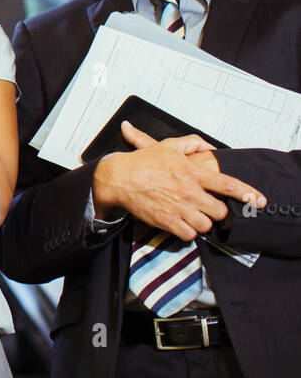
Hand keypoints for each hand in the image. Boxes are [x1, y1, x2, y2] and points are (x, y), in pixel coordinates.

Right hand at [93, 121, 266, 239]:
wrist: (118, 177)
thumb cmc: (142, 162)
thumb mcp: (168, 145)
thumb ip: (193, 142)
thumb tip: (210, 147)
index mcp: (193, 173)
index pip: (228, 185)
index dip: (248, 194)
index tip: (259, 201)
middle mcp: (189, 192)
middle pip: (220, 212)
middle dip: (217, 211)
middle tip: (208, 207)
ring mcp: (179, 208)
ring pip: (206, 225)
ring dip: (202, 222)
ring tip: (193, 215)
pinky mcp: (167, 221)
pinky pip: (189, 235)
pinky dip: (188, 231)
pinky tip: (181, 223)